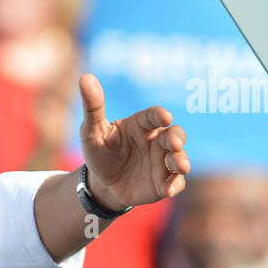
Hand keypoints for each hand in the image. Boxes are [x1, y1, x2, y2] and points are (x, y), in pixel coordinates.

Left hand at [77, 73, 189, 209]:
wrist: (101, 182)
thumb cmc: (99, 151)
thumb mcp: (92, 131)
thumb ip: (92, 107)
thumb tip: (85, 78)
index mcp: (141, 124)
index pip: (154, 115)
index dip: (160, 115)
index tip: (163, 117)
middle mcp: (156, 141)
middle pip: (175, 135)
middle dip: (177, 138)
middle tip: (173, 143)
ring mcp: (162, 162)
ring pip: (179, 158)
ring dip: (182, 161)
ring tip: (179, 166)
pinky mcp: (163, 182)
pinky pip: (175, 183)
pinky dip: (174, 185)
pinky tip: (167, 190)